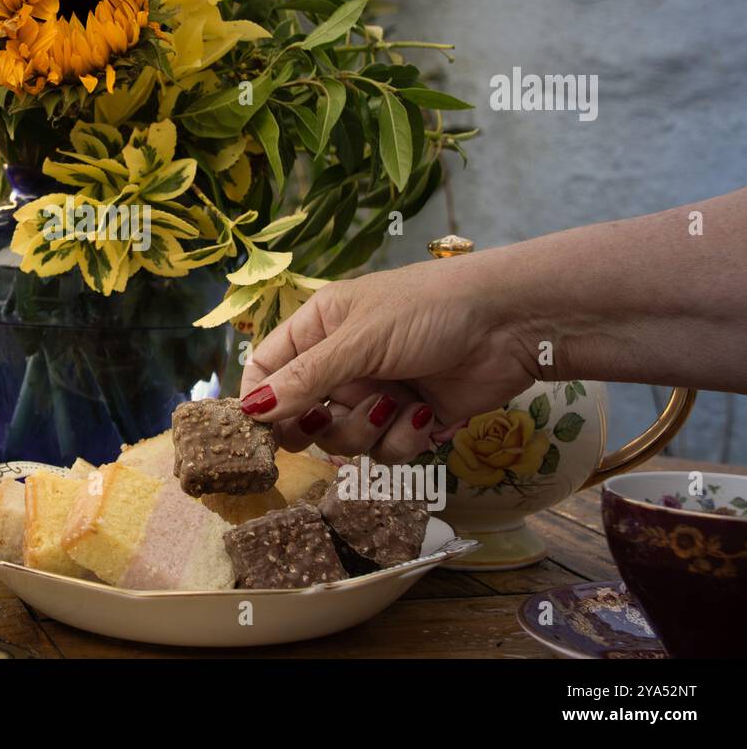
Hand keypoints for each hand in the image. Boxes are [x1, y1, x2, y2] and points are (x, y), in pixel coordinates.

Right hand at [239, 255, 539, 461]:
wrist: (511, 325)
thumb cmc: (429, 310)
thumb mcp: (359, 340)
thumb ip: (305, 378)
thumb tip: (251, 411)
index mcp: (320, 329)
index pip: (267, 370)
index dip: (260, 401)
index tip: (259, 426)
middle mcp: (343, 365)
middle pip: (301, 416)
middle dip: (318, 423)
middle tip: (328, 416)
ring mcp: (377, 395)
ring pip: (344, 440)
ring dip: (370, 429)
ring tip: (398, 401)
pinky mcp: (411, 422)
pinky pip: (386, 452)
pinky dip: (406, 437)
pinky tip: (427, 412)